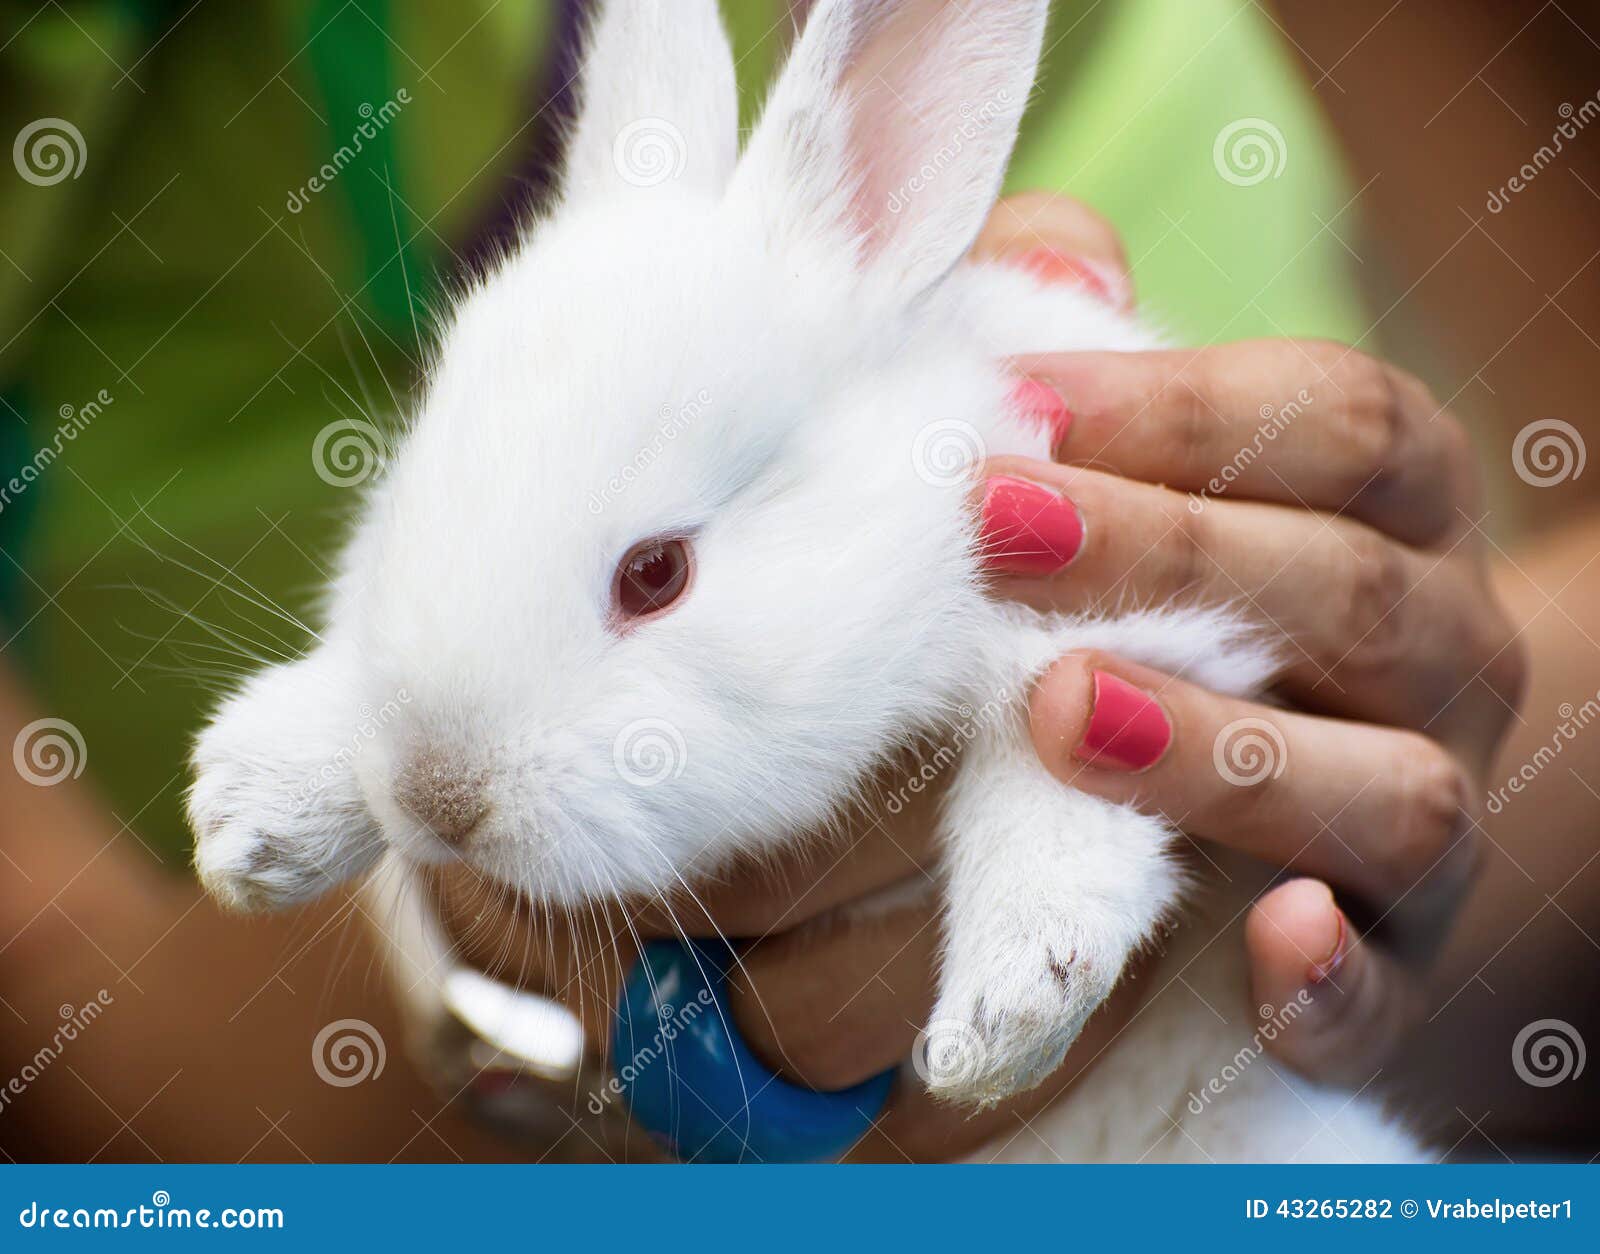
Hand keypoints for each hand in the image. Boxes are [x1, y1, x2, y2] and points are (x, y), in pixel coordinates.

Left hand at [979, 192, 1524, 1082]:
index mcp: (1394, 515)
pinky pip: (1390, 992)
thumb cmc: (1209, 609)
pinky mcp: (1396, 975)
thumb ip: (1101, 373)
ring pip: (1390, 789)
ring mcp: (1433, 823)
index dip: (1184, 405)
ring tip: (1053, 710)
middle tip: (992, 524)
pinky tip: (1269, 944)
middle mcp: (1443, 656)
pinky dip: (1337, 979)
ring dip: (1224, 750)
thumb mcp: (1172, 482)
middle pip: (1353, 589)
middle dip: (1171, 550)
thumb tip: (1038, 257)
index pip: (1340, 425)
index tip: (1014, 401)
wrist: (1319, 817)